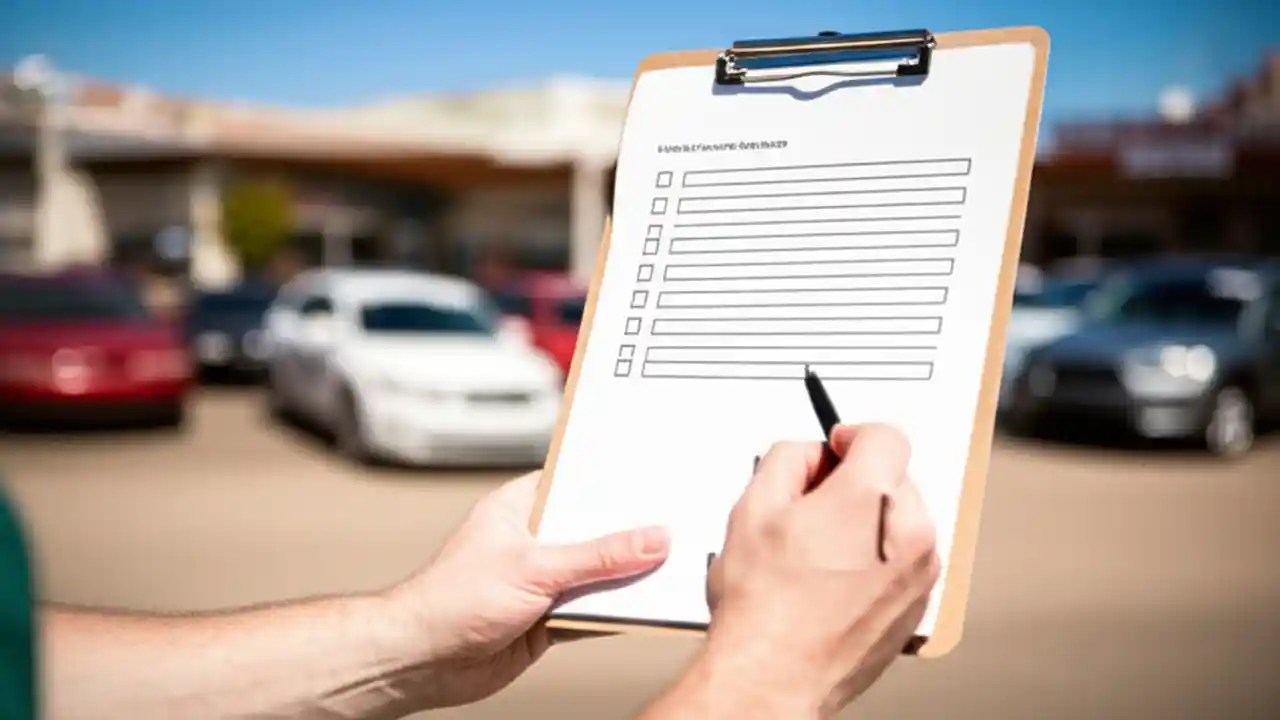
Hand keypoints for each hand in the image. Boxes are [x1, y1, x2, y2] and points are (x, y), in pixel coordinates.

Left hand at [377, 471, 669, 710]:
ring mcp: (542, 580)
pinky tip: (645, 608)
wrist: (421, 661)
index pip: (577, 482)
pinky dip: (615, 611)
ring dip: (626, 578)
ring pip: (598, 573)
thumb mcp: (535, 567)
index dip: (615, 480)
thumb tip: (651, 539)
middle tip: (678, 526)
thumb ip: (598, 556)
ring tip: (673, 568)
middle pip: (594, 531)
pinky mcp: (547, 617)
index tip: (657, 477)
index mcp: (520, 506)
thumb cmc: (451, 600)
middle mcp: (533, 539)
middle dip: (630, 534)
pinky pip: (593, 609)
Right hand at [647, 424, 938, 718]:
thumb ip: (788, 458)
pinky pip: (903, 562)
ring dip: (868, 524)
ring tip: (819, 554)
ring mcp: (919, 576)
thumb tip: (810, 456)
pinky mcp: (917, 608)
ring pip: (900, 522)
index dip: (852, 436)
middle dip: (856, 484)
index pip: (885, 436)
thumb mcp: (753, 507)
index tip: (835, 449)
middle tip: (812, 508)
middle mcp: (910, 535)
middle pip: (893, 479)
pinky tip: (834, 581)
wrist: (773, 678)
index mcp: (871, 500)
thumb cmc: (763, 607)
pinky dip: (876, 561)